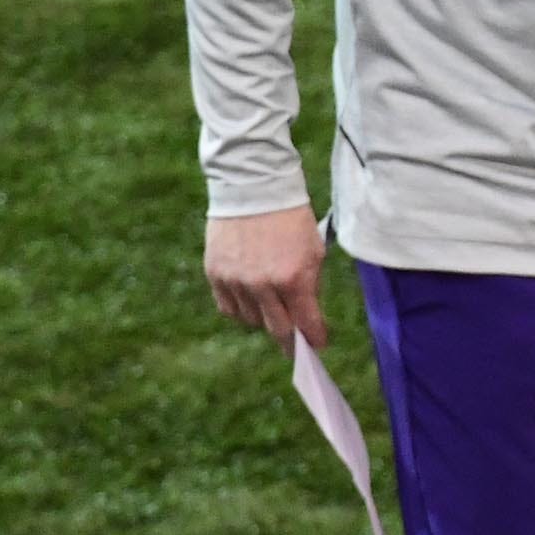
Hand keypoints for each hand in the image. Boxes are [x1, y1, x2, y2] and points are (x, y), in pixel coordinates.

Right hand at [205, 203, 327, 355]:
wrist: (254, 189)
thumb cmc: (292, 219)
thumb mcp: (314, 250)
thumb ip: (310, 285)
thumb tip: (306, 315)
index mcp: (293, 277)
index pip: (306, 322)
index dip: (314, 337)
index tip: (318, 345)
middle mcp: (263, 284)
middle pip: (277, 329)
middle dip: (290, 339)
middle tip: (296, 345)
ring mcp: (236, 281)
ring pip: (251, 321)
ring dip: (264, 319)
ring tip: (272, 308)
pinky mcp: (215, 275)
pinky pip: (228, 308)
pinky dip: (241, 309)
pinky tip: (251, 301)